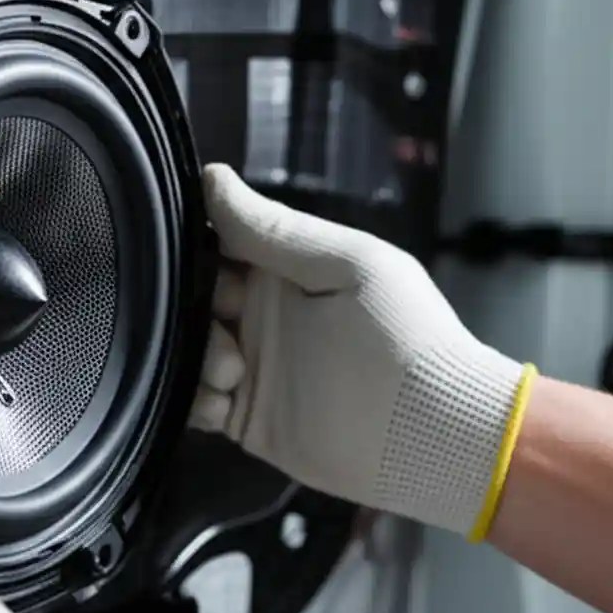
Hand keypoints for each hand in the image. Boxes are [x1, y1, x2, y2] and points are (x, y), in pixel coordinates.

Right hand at [189, 164, 527, 535]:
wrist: (431, 434)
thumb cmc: (404, 338)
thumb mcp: (347, 266)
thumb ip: (277, 229)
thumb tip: (212, 178)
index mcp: (285, 270)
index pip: (218, 243)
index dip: (193, 245)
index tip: (180, 256)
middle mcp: (261, 314)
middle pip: (191, 297)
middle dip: (187, 308)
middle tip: (220, 327)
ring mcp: (251, 367)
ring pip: (186, 349)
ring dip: (193, 357)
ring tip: (233, 375)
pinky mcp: (245, 416)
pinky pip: (194, 402)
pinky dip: (194, 400)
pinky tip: (223, 403)